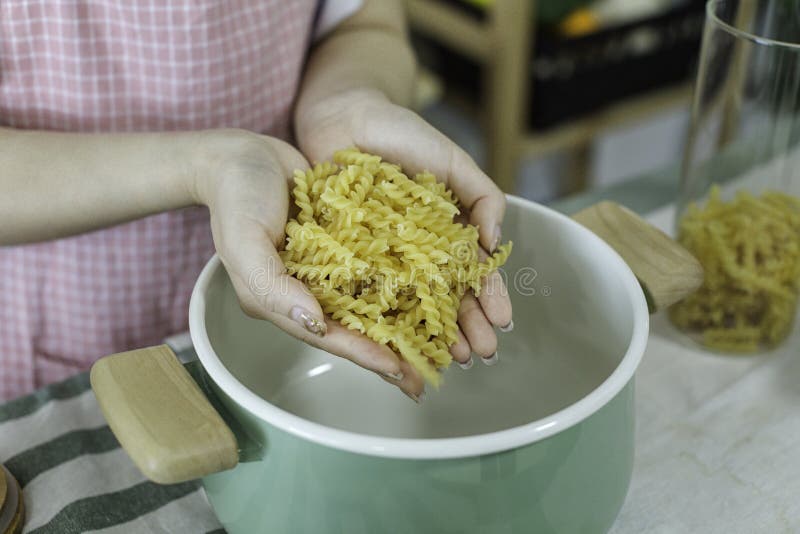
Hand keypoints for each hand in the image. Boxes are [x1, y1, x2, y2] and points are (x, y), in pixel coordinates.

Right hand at [193, 130, 424, 399]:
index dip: (362, 354)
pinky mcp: (341, 243)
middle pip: (352, 329)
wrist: (239, 153)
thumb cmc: (236, 197)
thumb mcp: (243, 242)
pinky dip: (397, 283)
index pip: (327, 335)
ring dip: (398, 325)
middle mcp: (307, 290)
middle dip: (386, 353)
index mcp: (280, 299)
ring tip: (432, 346)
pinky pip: (372, 268)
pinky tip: (425, 293)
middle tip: (422, 378)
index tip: (397, 370)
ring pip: (367, 304)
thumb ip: (272, 286)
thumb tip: (315, 321)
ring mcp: (326, 267)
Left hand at [295, 90, 513, 373]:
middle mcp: (418, 246)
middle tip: (480, 355)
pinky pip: (370, 289)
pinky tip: (401, 338)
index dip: (489, 296)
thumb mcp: (450, 158)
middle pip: (448, 293)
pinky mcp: (351, 254)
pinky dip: (388, 315)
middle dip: (468, 325)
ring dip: (434, 330)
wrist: (341, 115)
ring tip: (449, 356)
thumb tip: (495, 238)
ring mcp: (385, 253)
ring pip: (413, 300)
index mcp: (446, 225)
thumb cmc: (398, 131)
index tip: (502, 322)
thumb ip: (480, 193)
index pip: (473, 269)